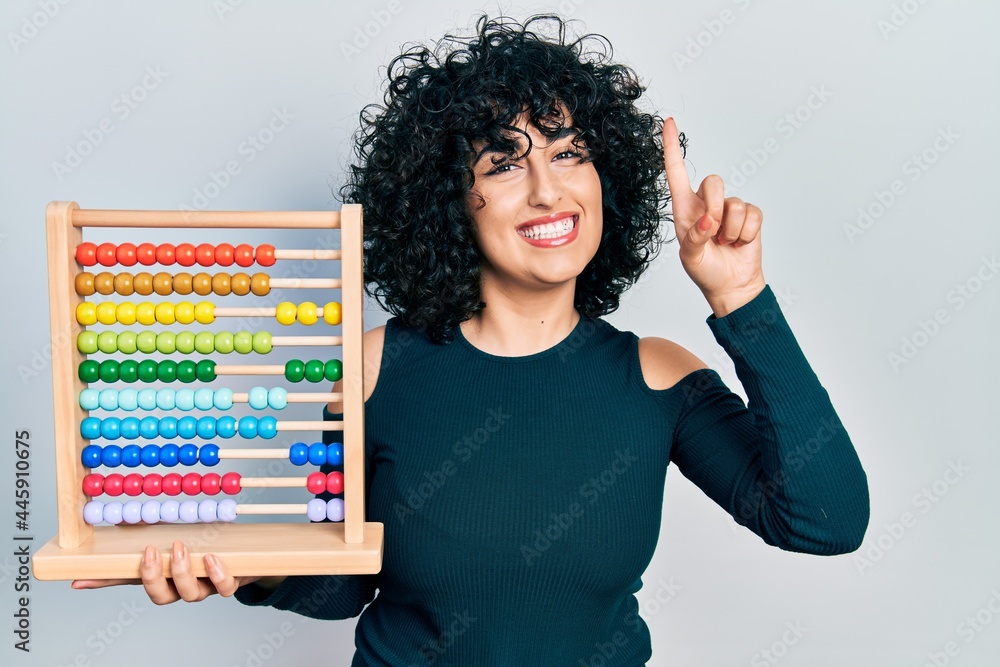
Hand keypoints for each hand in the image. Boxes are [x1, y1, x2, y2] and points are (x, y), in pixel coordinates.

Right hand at [70, 541, 267, 603]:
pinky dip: (217, 574)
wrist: (248, 555)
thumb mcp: (177, 533)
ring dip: (181, 572)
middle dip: (151, 576)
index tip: (80, 578)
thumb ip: (151, 531)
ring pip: (189, 594)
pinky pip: (223, 587)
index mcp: (164, 576)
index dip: (104, 583)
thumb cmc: (205, 545)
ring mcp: (205, 587)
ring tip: (181, 547)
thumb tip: (121, 520)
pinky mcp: (229, 583)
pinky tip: (212, 557)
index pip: (128, 581)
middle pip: (159, 596)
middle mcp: (181, 587)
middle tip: (151, 552)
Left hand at [662, 117, 765, 314]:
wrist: (732, 285)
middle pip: (714, 181)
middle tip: (714, 233)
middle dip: (715, 208)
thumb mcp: (691, 258)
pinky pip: (752, 214)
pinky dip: (746, 234)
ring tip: (725, 244)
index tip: (669, 122)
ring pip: (735, 203)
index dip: (672, 147)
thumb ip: (695, 238)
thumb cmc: (705, 271)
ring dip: (731, 230)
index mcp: (685, 209)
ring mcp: (729, 208)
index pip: (676, 172)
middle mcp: (706, 204)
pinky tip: (740, 243)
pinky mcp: (749, 216)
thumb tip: (708, 221)